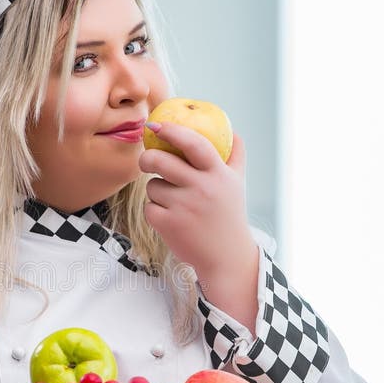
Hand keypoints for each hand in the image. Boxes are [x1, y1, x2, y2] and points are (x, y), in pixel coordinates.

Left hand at [139, 123, 258, 330]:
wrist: (226, 257)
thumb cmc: (228, 216)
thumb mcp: (236, 184)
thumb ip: (235, 155)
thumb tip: (232, 130)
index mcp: (218, 174)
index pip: (193, 143)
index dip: (172, 131)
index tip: (156, 125)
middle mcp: (202, 188)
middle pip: (161, 161)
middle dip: (147, 158)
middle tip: (147, 161)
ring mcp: (184, 207)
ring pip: (152, 186)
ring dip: (156, 191)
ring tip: (173, 202)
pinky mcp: (168, 224)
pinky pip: (149, 207)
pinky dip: (154, 211)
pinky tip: (169, 218)